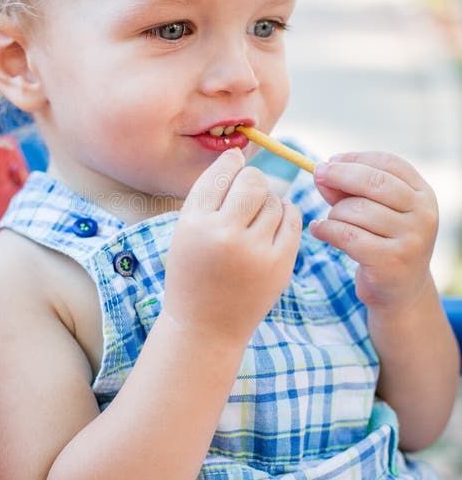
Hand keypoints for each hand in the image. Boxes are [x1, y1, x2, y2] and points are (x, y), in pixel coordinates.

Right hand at [163, 148, 301, 344]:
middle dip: (251, 181)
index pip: (221, 174)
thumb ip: (208, 192)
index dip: (231, 165)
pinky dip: (285, 214)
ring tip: (253, 218)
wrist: (206, 326)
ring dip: (267, 201)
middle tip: (245, 193)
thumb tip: (238, 154)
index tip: (232, 169)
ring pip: (274, 200)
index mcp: (194, 224)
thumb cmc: (193, 271)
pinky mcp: (280, 265)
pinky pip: (293, 218)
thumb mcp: (186, 230)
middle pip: (253, 181)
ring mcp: (255, 252)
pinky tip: (272, 225)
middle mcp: (224, 236)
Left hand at [310, 152, 437, 311]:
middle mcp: (423, 214)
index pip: (389, 163)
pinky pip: (347, 235)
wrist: (400, 291)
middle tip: (317, 175)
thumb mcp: (372, 210)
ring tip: (330, 222)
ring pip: (356, 209)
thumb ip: (349, 189)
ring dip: (333, 213)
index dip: (356, 158)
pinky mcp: (391, 261)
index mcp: (423, 195)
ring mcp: (411, 239)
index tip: (331, 160)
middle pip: (374, 181)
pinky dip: (325, 230)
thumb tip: (321, 171)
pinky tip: (318, 231)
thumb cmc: (382, 242)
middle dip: (340, 175)